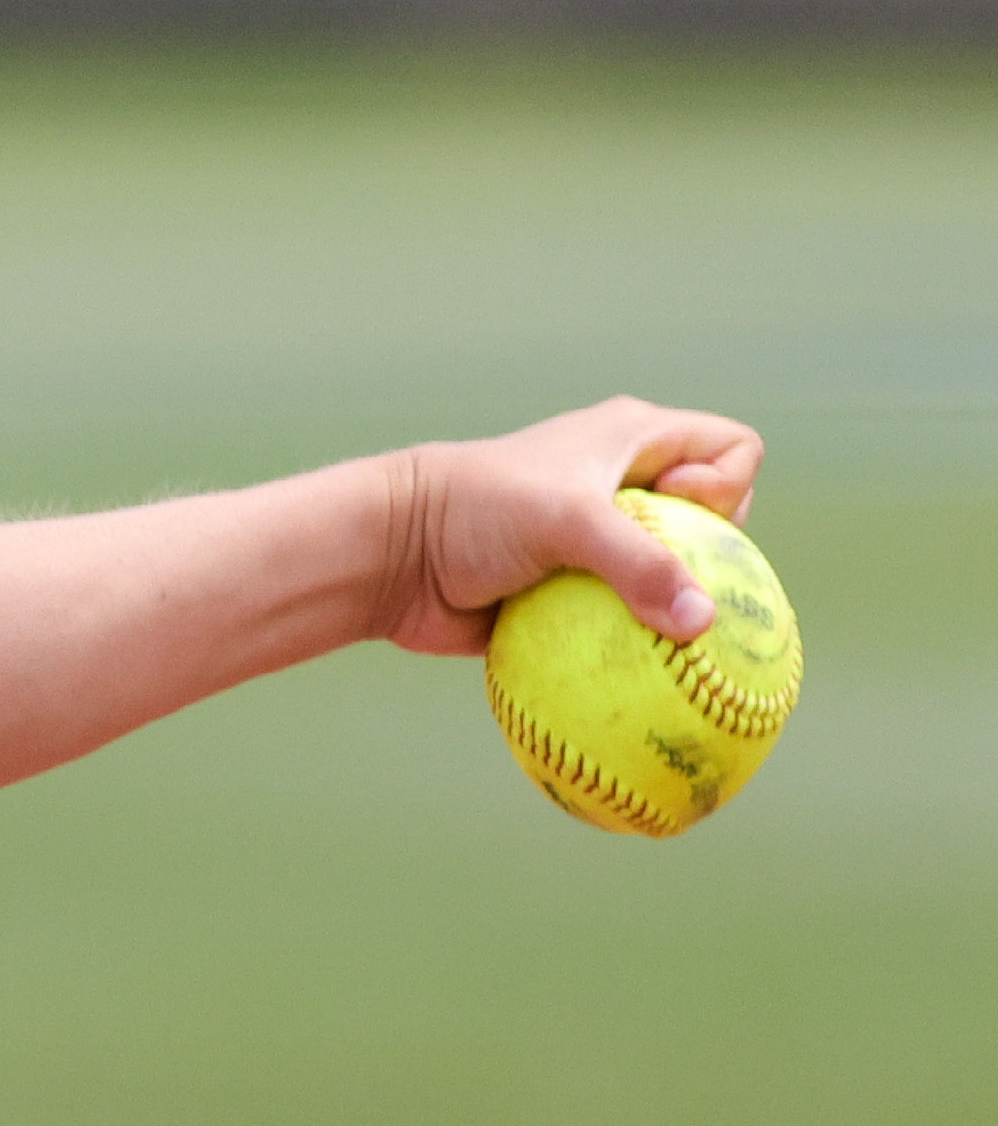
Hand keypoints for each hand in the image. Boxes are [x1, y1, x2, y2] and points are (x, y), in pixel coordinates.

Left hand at [373, 396, 763, 656]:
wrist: (391, 556)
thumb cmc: (476, 512)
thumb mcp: (566, 523)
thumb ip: (640, 565)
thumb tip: (703, 624)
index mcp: (635, 441)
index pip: (733, 451)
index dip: (726, 485)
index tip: (677, 509)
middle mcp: (624, 486)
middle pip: (716, 523)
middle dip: (713, 560)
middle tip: (669, 584)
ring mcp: (599, 544)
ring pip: (672, 581)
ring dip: (674, 615)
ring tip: (676, 650)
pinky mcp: (574, 594)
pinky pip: (626, 625)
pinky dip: (634, 648)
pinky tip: (643, 683)